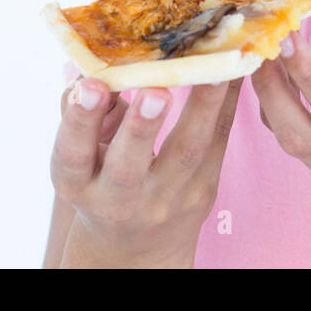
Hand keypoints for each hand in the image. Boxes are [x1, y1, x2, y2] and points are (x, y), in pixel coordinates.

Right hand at [50, 75, 241, 267]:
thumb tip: (89, 67)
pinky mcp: (203, 191)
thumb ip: (81, 114)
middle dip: (141, 127)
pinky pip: (219, 141)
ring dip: (201, 108)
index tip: (91, 85)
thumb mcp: (81, 156)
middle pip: (128, 168)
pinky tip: (237, 70)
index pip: (73, 154)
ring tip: (213, 71)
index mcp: (79, 184)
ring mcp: (166, 198)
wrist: (137, 243)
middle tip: (155, 91)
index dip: (80, 120)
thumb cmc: (102, 180)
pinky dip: (228, 103)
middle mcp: (120, 200)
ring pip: (187, 152)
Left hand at [253, 4, 310, 265]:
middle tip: (262, 38)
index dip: (306, 71)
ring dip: (269, 95)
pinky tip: (282, 80)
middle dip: (269, 83)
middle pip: (297, 132)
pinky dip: (281, 111)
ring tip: (266, 51)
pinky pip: (296, 147)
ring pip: (288, 141)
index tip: (287, 31)